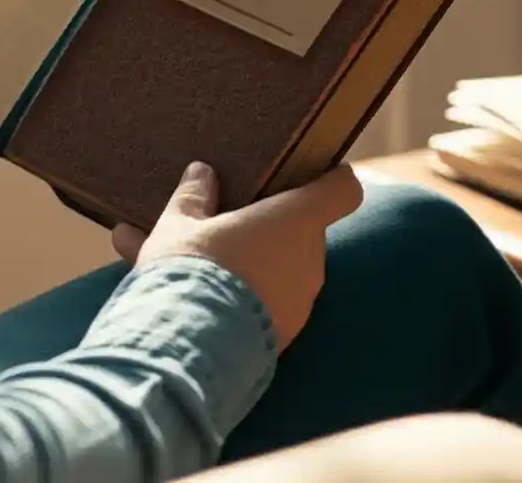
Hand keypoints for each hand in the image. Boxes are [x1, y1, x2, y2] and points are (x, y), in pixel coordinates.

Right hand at [112, 162, 362, 351]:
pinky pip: (279, 304)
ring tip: (220, 269)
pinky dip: (257, 298)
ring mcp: (304, 299)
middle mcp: (311, 258)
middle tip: (239, 224)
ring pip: (291, 269)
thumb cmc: (191, 271)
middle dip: (278, 226)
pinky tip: (220, 303)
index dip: (332, 179)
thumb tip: (201, 172)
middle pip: (309, 229)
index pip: (343, 189)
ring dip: (266, 264)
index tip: (313, 176)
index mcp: (295, 219)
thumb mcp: (179, 227)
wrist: (191, 349)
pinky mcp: (289, 333)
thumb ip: (193, 196)